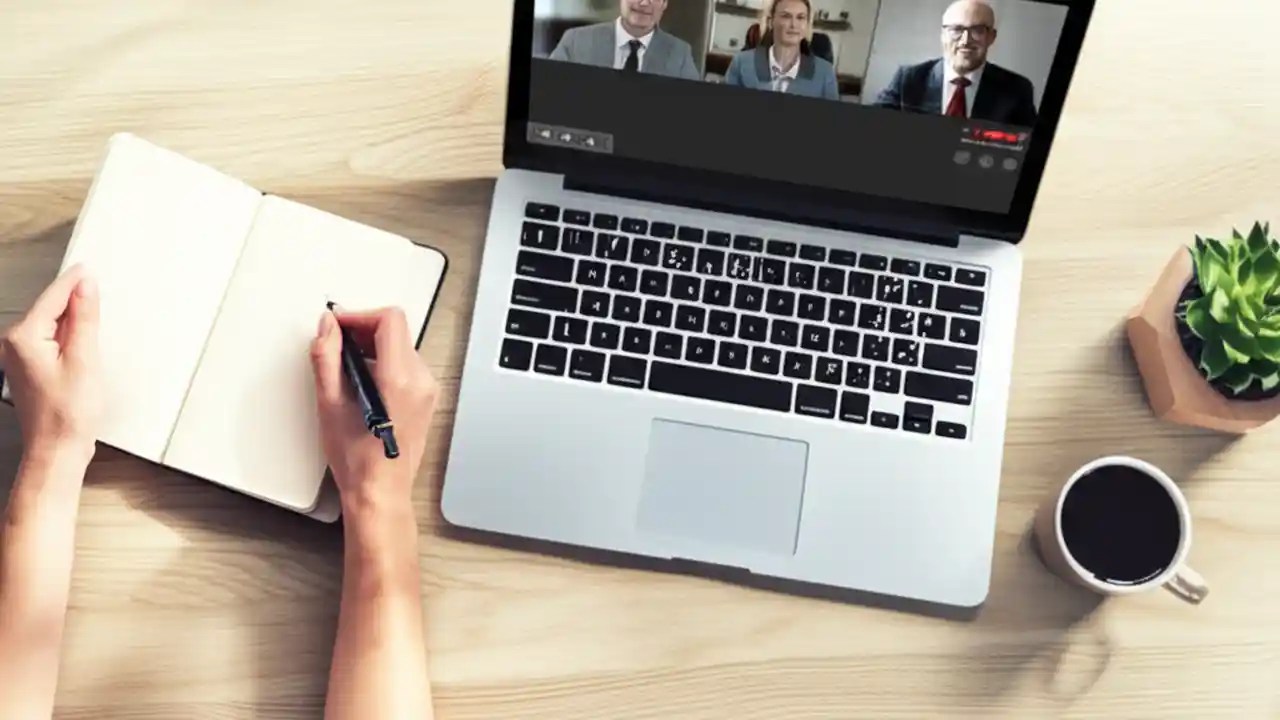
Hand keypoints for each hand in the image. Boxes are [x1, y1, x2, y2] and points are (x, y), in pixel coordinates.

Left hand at [0, 265, 102, 466]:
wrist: (57, 451)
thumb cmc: (67, 416)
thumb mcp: (85, 359)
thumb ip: (84, 318)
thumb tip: (85, 287)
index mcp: (24, 337)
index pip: (53, 298)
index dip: (74, 282)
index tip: (88, 268)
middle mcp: (14, 344)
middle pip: (50, 309)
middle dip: (74, 301)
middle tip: (98, 291)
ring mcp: (19, 357)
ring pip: (51, 325)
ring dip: (74, 321)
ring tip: (95, 319)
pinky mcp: (29, 368)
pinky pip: (50, 341)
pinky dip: (69, 338)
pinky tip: (85, 344)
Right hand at [311, 308, 437, 511]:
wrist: (380, 490)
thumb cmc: (357, 458)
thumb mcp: (329, 403)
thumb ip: (326, 357)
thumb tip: (327, 327)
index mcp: (400, 378)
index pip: (389, 320)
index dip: (359, 316)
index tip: (338, 326)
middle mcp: (420, 381)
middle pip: (396, 331)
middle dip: (363, 331)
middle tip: (336, 344)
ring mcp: (427, 390)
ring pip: (401, 347)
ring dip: (373, 348)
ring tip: (346, 367)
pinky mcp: (426, 399)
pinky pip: (406, 366)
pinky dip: (384, 364)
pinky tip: (363, 383)